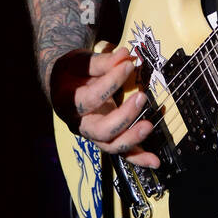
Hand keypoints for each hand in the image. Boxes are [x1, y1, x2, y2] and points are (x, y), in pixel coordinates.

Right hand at [49, 45, 159, 167]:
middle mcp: (79, 124)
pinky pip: (122, 153)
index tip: (128, 65)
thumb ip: (103, 61)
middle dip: (124, 117)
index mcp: (68, 102)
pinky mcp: (106, 139)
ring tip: (149, 125)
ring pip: (112, 146)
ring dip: (133, 138)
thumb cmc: (73, 71)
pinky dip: (139, 158)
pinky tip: (154, 161)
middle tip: (141, 97)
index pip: (91, 98)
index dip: (111, 82)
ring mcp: (93, 134)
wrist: (63, 85)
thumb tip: (126, 56)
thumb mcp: (81, 62)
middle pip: (101, 131)